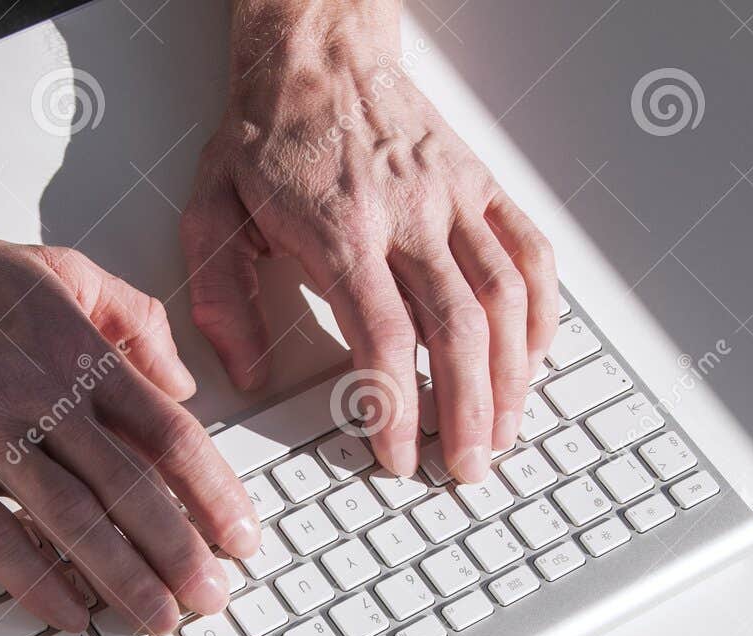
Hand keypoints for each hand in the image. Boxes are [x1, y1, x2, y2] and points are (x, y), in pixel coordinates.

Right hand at [0, 198, 259, 635]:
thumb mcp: (60, 268)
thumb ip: (133, 317)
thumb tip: (183, 383)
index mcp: (79, 353)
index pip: (169, 434)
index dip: (214, 492)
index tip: (241, 536)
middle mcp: (40, 395)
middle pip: (129, 487)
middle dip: (180, 552)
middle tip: (212, 598)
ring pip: (69, 519)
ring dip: (121, 577)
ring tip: (157, 620)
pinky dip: (31, 580)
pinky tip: (68, 613)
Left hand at [183, 0, 558, 481]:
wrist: (316, 52)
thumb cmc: (266, 135)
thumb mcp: (211, 214)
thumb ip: (220, 299)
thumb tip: (242, 372)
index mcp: (340, 229)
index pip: (383, 336)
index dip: (396, 407)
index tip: (397, 454)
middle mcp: (408, 214)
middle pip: (457, 329)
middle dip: (469, 412)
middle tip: (465, 466)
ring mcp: (453, 197)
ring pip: (505, 298)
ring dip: (512, 376)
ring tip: (503, 430)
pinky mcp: (481, 184)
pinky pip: (529, 251)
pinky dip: (542, 310)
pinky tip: (533, 356)